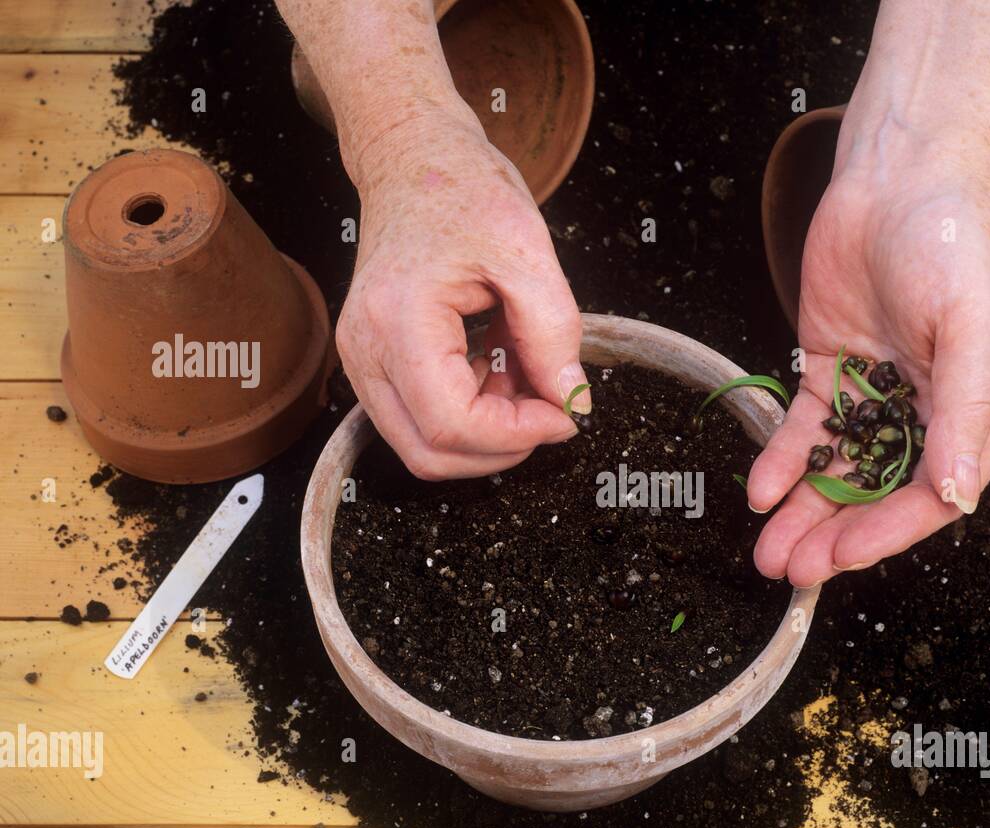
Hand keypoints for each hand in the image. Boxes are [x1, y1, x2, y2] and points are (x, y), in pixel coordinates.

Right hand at [336, 113, 588, 479]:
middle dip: (500, 446)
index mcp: (398, 321)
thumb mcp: (527, 252)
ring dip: (485, 432)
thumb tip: (571, 400)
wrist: (413, 156)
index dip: (517, 435)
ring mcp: (362, 359)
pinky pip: (419, 419)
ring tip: (521, 375)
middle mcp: (366, 349)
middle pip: (429, 453)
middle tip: (548, 409)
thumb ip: (553, 334)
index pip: (452, 424)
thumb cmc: (461, 188)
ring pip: (422, 446)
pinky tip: (498, 369)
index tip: (565, 413)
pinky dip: (468, 415)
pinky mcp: (373, 362)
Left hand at [746, 159, 989, 586]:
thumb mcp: (972, 327)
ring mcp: (876, 392)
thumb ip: (963, 415)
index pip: (932, 493)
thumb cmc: (956, 239)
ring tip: (767, 552)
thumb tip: (958, 495)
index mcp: (977, 410)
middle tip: (792, 569)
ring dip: (804, 512)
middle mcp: (927, 411)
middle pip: (879, 492)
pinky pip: (806, 429)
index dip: (886, 532)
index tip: (841, 556)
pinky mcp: (833, 369)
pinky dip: (783, 461)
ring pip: (838, 470)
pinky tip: (760, 492)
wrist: (899, 171)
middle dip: (836, 534)